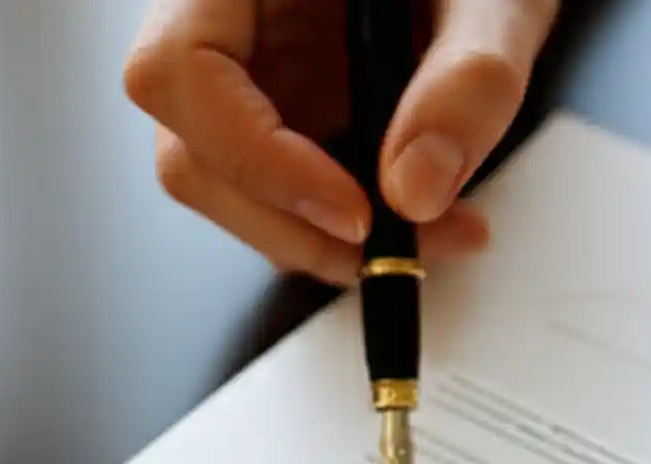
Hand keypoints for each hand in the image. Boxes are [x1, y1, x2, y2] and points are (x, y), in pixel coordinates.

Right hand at [123, 0, 558, 285]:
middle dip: (291, 226)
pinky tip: (410, 220)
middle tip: (395, 252)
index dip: (257, 156)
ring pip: (221, 187)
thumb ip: (468, 80)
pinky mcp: (267, 110)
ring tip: (430, 237)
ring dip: (315, 240)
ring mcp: (237, 71)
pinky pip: (267, 191)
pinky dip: (331, 228)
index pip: (182, 67)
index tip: (353, 212)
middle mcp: (214, 18)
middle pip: (188, 149)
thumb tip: (415, 193)